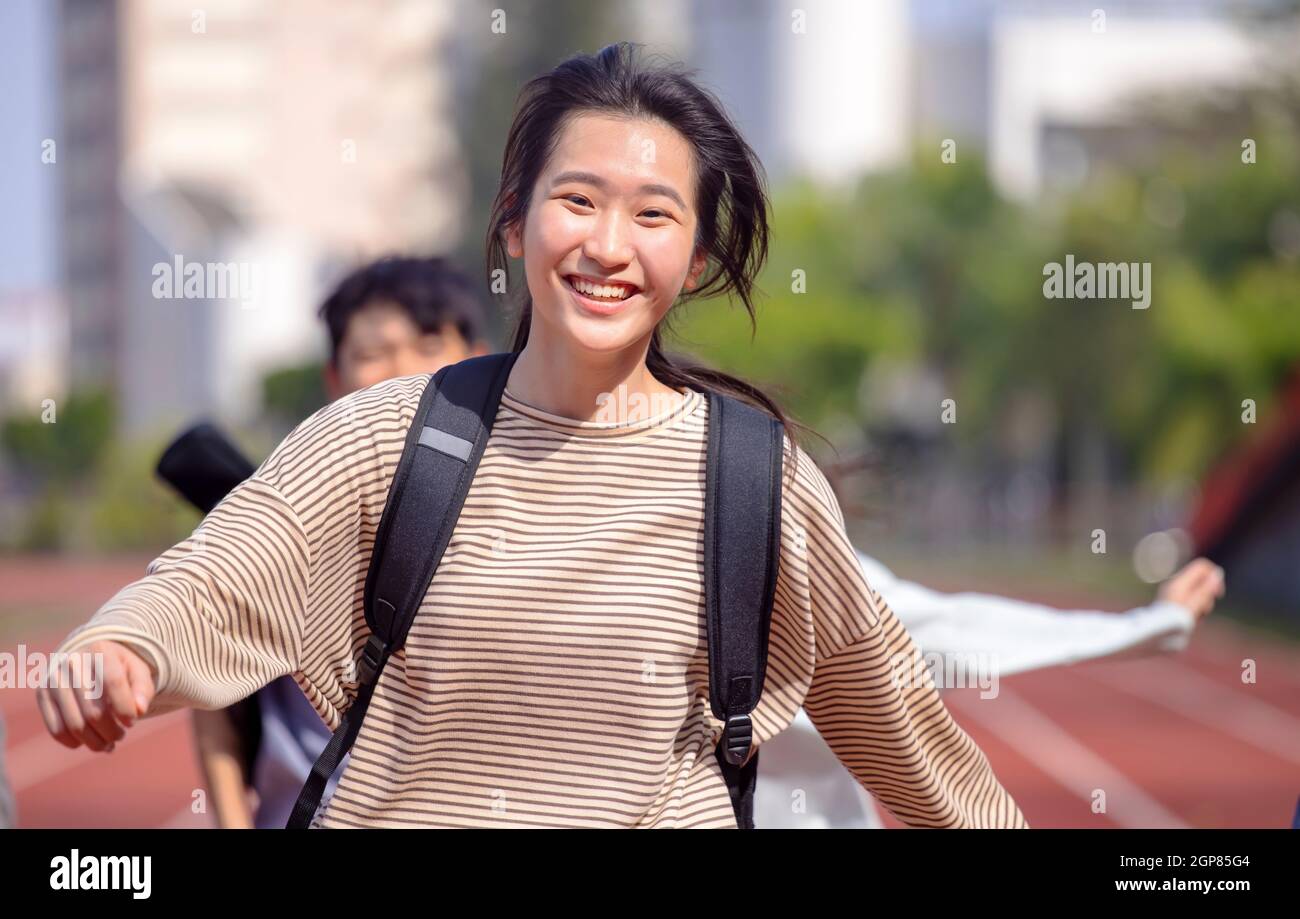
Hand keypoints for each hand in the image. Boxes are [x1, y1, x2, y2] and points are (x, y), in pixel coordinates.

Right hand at [36, 640, 156, 751]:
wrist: (86, 657)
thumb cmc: (118, 668)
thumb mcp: (137, 671)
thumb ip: (143, 689)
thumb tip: (140, 710)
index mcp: (100, 652)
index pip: (114, 684)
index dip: (125, 708)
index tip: (132, 722)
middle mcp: (72, 663)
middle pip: (94, 711)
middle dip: (111, 732)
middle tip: (121, 736)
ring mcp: (53, 679)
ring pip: (75, 725)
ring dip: (95, 742)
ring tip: (109, 744)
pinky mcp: (41, 695)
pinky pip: (56, 729)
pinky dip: (75, 742)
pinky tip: (88, 740)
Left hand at [1157, 557, 1224, 621]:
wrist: (1156, 634)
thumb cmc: (1175, 621)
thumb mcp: (1195, 605)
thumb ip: (1206, 589)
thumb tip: (1217, 573)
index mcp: (1180, 581)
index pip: (1202, 566)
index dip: (1214, 577)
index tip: (1217, 594)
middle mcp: (1175, 584)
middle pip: (1202, 582)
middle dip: (1208, 597)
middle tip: (1202, 611)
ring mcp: (1173, 593)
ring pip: (1198, 593)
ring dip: (1202, 606)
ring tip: (1194, 619)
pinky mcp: (1173, 602)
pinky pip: (1191, 602)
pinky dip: (1194, 611)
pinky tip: (1191, 622)